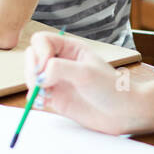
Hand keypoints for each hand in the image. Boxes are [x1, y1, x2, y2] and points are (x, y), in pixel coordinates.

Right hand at [23, 31, 142, 134]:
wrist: (122, 113)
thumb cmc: (111, 88)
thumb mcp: (86, 73)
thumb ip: (59, 69)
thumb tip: (38, 75)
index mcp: (71, 49)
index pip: (41, 40)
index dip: (40, 52)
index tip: (48, 66)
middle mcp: (62, 62)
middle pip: (32, 57)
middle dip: (32, 69)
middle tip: (41, 82)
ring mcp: (58, 81)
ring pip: (31, 76)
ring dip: (31, 84)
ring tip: (44, 94)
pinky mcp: (56, 98)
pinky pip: (36, 95)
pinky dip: (34, 98)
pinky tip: (44, 102)